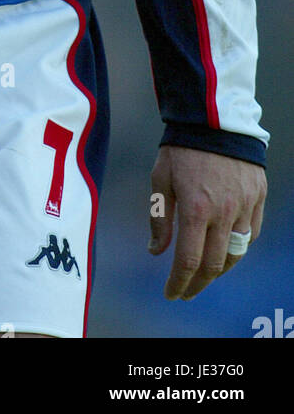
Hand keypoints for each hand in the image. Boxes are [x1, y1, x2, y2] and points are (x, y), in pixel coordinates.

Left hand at [148, 145, 266, 299]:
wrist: (215, 119)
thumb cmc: (181, 148)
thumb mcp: (161, 179)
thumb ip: (159, 218)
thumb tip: (155, 252)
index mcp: (196, 210)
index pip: (189, 261)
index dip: (179, 283)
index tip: (170, 294)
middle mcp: (224, 213)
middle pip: (214, 266)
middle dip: (198, 284)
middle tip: (185, 292)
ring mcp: (245, 207)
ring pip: (237, 254)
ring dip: (220, 270)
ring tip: (204, 275)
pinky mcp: (258, 198)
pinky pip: (251, 233)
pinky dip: (238, 247)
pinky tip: (225, 248)